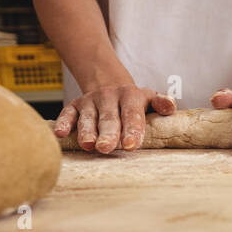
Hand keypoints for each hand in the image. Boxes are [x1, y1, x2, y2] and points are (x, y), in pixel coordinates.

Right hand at [53, 84, 176, 152]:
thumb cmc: (133, 100)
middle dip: (108, 134)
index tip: (131, 144)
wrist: (107, 83)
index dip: (132, 129)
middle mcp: (109, 97)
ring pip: (88, 118)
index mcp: (130, 96)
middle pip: (109, 118)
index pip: (132, 114)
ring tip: (88, 145)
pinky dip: (63, 122)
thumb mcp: (149, 98)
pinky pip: (67, 114)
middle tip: (107, 148)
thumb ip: (161, 103)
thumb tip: (171, 107)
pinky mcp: (74, 105)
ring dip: (87, 131)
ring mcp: (90, 101)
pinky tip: (60, 133)